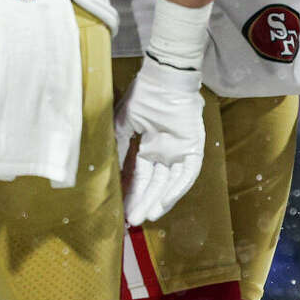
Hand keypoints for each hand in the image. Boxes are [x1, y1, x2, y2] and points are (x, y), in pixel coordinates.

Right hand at [115, 53, 206, 225]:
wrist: (163, 77)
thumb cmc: (143, 95)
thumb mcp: (122, 125)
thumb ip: (116, 148)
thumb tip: (105, 173)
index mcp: (148, 147)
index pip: (139, 176)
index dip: (130, 193)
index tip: (119, 211)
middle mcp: (165, 152)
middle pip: (154, 183)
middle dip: (142, 202)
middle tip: (130, 222)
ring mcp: (180, 150)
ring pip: (170, 182)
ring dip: (159, 200)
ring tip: (146, 217)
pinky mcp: (194, 147)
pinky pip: (188, 173)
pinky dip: (177, 188)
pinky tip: (164, 201)